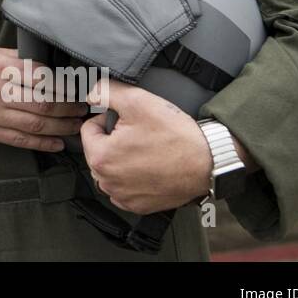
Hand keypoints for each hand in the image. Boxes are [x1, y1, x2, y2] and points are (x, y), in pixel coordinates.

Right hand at [0, 46, 88, 150]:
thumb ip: (11, 57)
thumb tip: (41, 62)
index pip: (42, 76)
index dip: (66, 83)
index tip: (80, 85)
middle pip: (45, 102)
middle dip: (71, 106)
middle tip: (87, 106)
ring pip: (37, 124)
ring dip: (63, 126)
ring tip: (79, 125)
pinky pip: (20, 140)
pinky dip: (42, 143)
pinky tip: (58, 143)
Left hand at [79, 80, 211, 214]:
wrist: (208, 162)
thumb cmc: (176, 136)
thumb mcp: (138, 101)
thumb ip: (107, 92)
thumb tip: (91, 92)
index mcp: (101, 157)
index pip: (89, 129)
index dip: (107, 119)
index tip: (127, 121)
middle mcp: (107, 181)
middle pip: (98, 150)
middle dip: (113, 139)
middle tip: (139, 134)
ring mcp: (123, 196)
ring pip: (110, 169)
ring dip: (121, 159)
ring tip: (146, 150)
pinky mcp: (138, 206)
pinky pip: (124, 188)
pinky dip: (132, 178)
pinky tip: (149, 168)